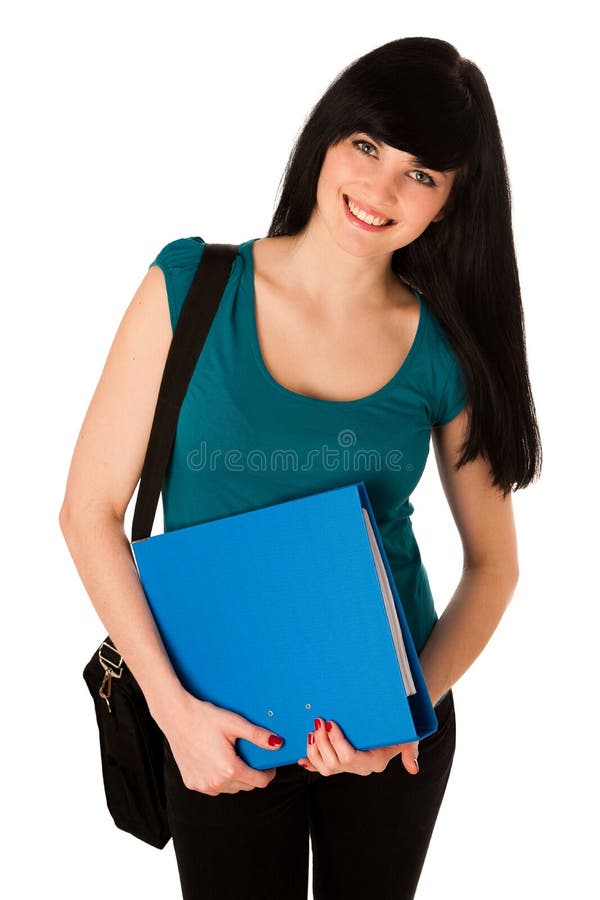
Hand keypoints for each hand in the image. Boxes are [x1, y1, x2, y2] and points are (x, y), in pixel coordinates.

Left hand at [298, 717, 419, 775]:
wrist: (392, 727)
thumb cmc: (399, 730)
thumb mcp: (408, 738)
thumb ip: (409, 751)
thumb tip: (413, 768)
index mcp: (372, 762)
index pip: (350, 757)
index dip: (337, 742)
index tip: (331, 723)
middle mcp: (358, 767)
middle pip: (333, 763)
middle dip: (322, 742)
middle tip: (318, 722)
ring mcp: (347, 767)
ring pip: (325, 767)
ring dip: (314, 750)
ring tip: (311, 731)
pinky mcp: (339, 762)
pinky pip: (321, 768)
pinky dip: (311, 763)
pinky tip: (302, 758)